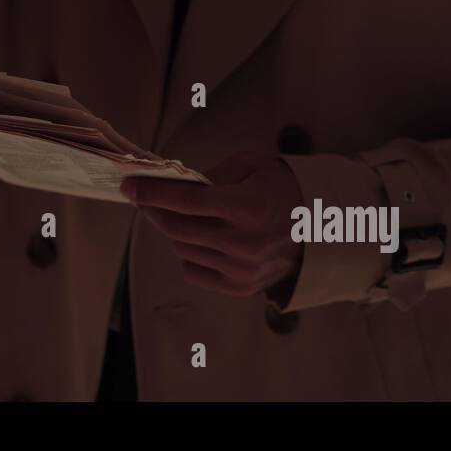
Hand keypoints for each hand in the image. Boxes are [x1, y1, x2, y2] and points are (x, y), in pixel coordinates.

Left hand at [120, 151, 303, 298]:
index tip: (129, 186)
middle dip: (154, 210)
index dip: (152, 193)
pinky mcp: (241, 287)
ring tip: (186, 215)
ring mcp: (242, 269)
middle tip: (145, 197)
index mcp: (248, 208)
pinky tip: (204, 238)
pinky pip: (193, 270)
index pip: (186, 202)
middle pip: (177, 229)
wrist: (320, 226)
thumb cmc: (282, 188)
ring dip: (175, 230)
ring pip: (182, 249)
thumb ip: (212, 173)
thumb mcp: (252, 164)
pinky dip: (190, 253)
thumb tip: (174, 184)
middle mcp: (244, 243)